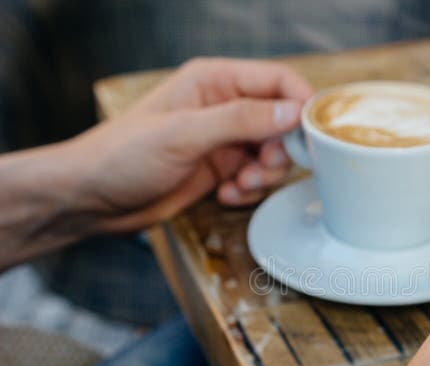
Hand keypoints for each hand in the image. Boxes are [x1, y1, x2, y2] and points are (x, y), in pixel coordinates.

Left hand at [68, 57, 313, 231]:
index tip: (315, 134)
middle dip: (281, 150)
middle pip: (282, 121)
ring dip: (265, 174)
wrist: (91, 198)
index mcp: (213, 81)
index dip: (301, 104)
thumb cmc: (122, 155)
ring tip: (240, 185)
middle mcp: (223, 107)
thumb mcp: (184, 134)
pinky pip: (256, 177)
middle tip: (264, 167)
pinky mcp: (220, 169)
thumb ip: (241, 120)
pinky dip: (249, 190)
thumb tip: (292, 112)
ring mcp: (223, 140)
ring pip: (273, 153)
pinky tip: (226, 195)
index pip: (277, 80)